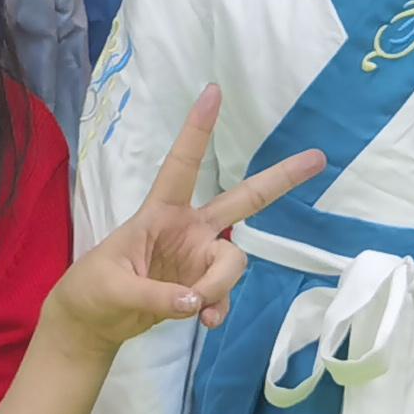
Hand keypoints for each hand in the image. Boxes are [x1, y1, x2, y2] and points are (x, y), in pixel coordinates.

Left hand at [51, 88, 319, 362]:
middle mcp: (189, 229)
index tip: (213, 91)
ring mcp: (200, 257)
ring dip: (218, 287)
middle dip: (279, 179)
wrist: (95, 322)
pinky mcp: (203, 287)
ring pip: (234, 263)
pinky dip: (218, 308)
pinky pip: (225, 294)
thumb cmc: (95, 288)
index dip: (197, 130)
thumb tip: (196, 303)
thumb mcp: (114, 287)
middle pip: (242, 200)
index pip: (181, 164)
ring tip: (193, 307)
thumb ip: (156, 295)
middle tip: (318, 158)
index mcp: (161, 213)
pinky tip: (204, 321)